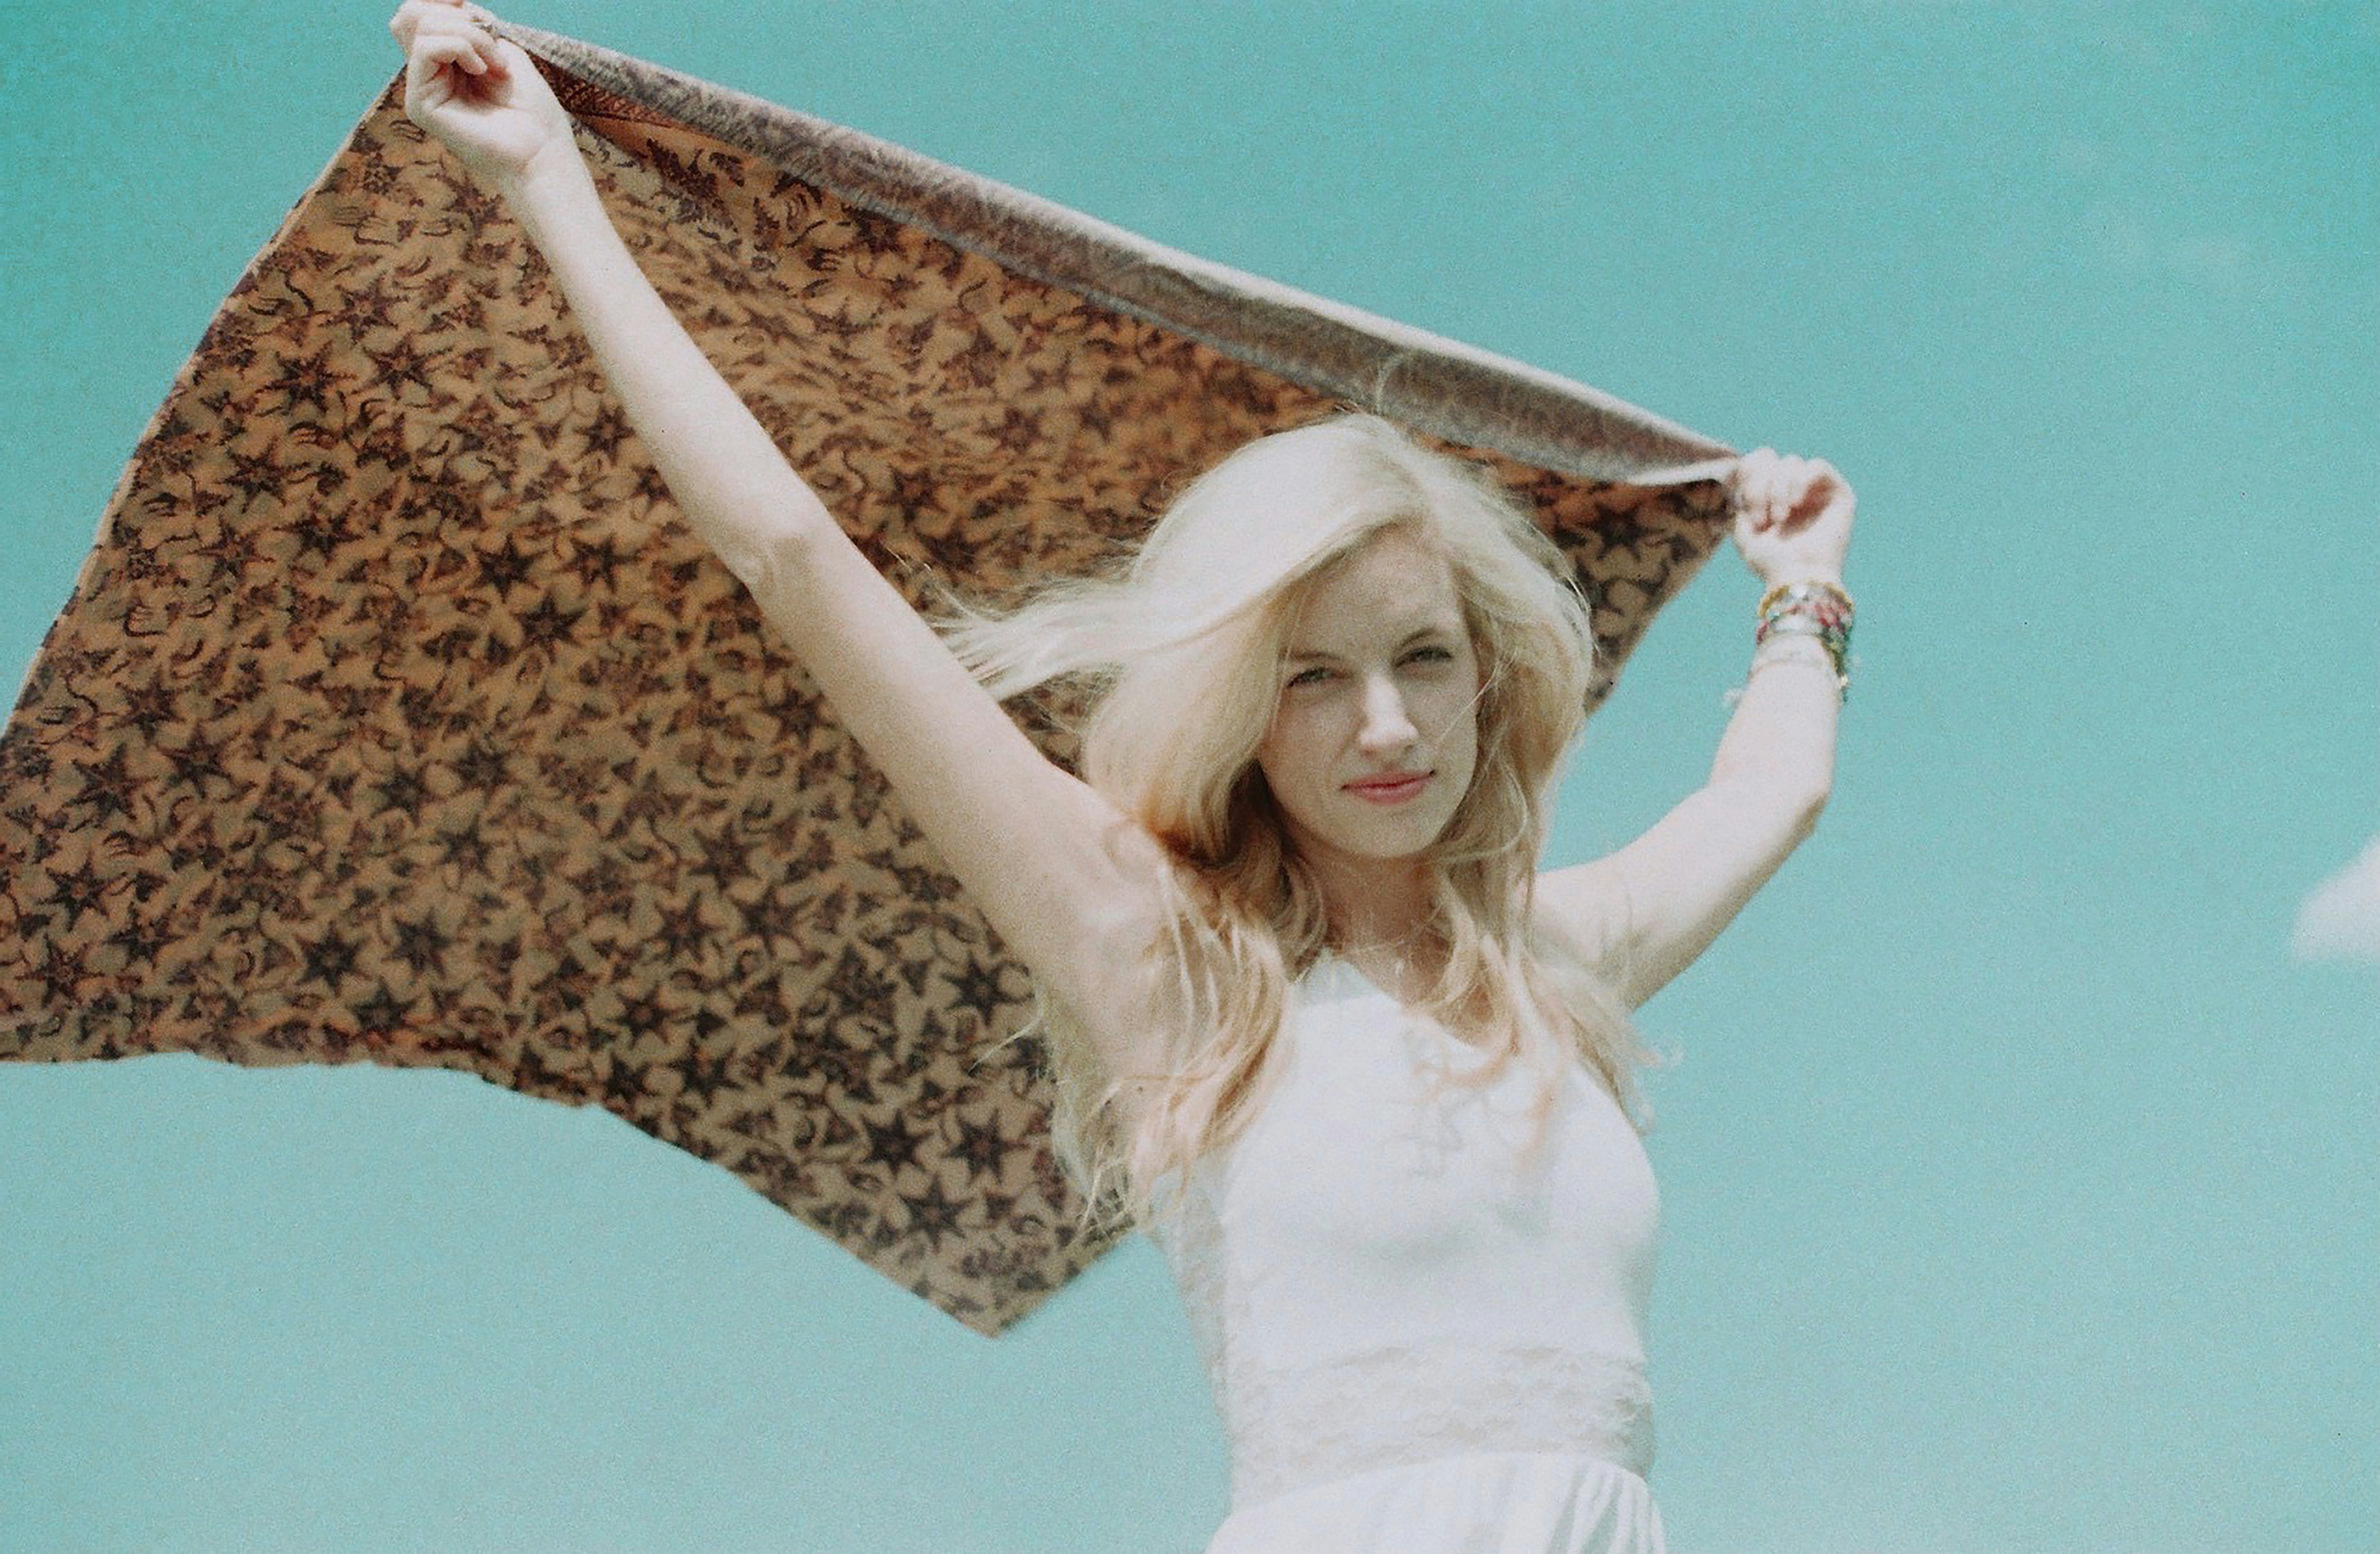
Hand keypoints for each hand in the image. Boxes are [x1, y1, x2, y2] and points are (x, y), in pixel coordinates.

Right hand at [389, 0, 572, 186]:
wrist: (541, 152)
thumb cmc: (532, 110)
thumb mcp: (502, 51)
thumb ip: (470, 27)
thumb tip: (448, 6)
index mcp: (445, 63)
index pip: (420, 15)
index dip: (442, 1)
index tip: (476, 11)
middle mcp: (428, 76)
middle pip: (414, 15)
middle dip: (459, 18)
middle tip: (493, 46)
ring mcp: (421, 90)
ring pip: (421, 27)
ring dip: (469, 35)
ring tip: (495, 65)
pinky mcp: (420, 105)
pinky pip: (426, 49)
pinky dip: (461, 47)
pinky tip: (483, 71)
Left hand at [1729, 447, 1853, 587]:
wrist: (1797, 579)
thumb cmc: (1771, 562)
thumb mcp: (1744, 530)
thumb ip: (1742, 499)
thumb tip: (1736, 472)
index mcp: (1771, 494)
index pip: (1757, 461)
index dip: (1748, 475)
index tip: (1744, 504)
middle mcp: (1793, 488)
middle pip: (1770, 458)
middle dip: (1759, 486)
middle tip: (1762, 519)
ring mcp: (1816, 489)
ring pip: (1791, 462)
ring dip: (1778, 489)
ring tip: (1779, 519)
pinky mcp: (1838, 492)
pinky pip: (1817, 466)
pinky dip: (1800, 481)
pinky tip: (1794, 505)